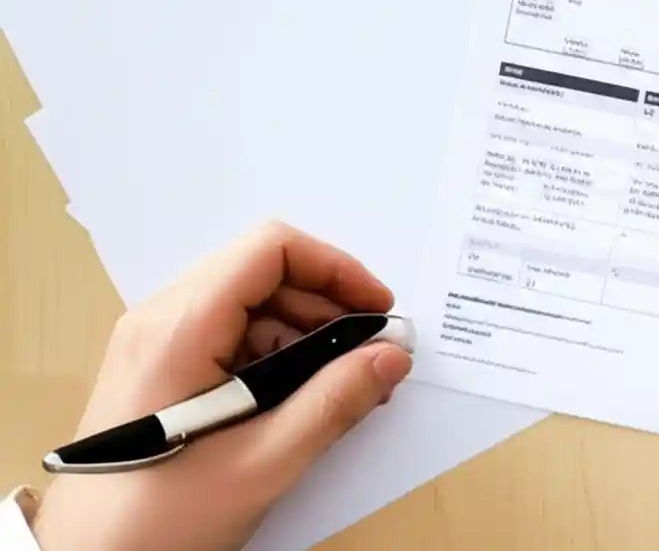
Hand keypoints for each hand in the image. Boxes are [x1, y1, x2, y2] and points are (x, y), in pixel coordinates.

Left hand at [33, 222, 412, 550]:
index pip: (270, 249)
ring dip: (307, 334)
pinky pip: (231, 335)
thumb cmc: (159, 518)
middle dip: (328, 307)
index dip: (336, 269)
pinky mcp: (161, 367)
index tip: (376, 311)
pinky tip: (301, 400)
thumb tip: (391, 356)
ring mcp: (157, 342)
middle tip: (371, 356)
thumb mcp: (263, 462)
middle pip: (265, 273)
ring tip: (343, 387)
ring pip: (252, 305)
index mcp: (180, 328)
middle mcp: (162, 320)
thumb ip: (335, 402)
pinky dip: (277, 356)